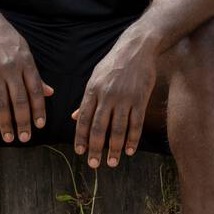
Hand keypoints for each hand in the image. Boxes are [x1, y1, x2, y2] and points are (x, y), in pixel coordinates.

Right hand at [0, 13, 52, 142]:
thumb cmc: (8, 39)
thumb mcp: (26, 52)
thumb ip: (36, 75)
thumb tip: (50, 93)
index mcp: (26, 63)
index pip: (35, 90)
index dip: (39, 109)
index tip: (41, 125)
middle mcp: (11, 69)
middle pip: (19, 100)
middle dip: (23, 122)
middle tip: (25, 138)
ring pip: (1, 103)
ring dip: (6, 123)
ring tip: (9, 138)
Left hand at [71, 34, 157, 167]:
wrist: (137, 48)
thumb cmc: (113, 64)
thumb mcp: (95, 77)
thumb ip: (86, 100)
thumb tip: (73, 118)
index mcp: (92, 90)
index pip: (83, 119)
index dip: (80, 137)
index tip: (79, 152)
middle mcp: (107, 95)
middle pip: (99, 127)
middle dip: (95, 149)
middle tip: (93, 164)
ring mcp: (124, 98)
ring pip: (118, 129)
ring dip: (114, 149)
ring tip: (111, 162)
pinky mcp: (140, 99)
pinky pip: (136, 124)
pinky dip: (132, 139)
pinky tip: (129, 150)